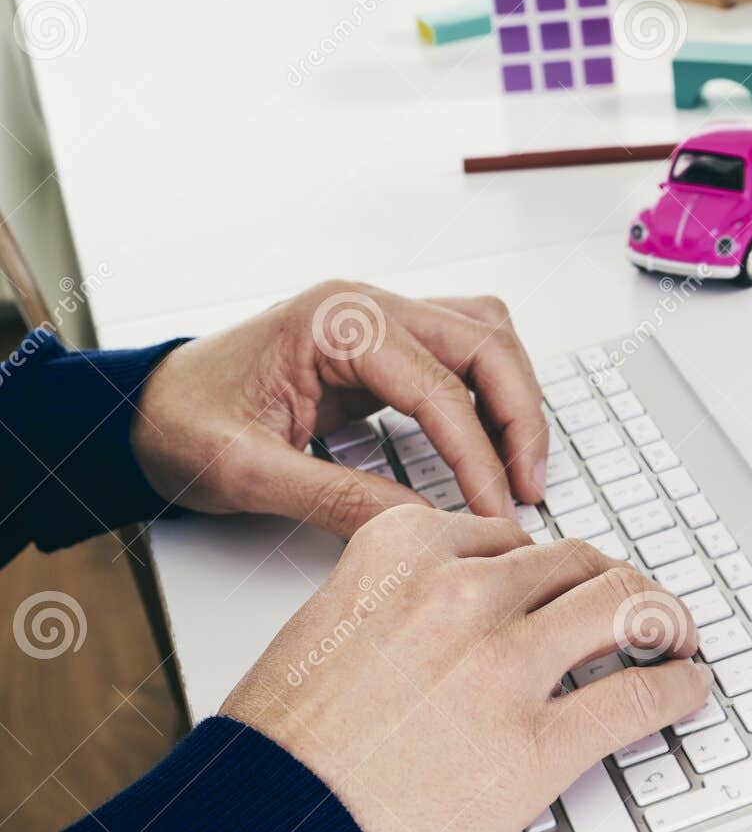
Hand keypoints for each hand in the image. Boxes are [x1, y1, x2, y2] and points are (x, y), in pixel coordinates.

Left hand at [131, 280, 549, 537]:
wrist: (142, 410)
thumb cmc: (180, 424)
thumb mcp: (248, 474)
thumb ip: (339, 499)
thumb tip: (426, 525)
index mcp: (334, 322)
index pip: (439, 385)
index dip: (478, 454)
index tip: (496, 510)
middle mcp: (366, 307)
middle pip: (485, 341)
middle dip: (520, 416)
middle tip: (529, 486)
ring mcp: (379, 321)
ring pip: (486, 337)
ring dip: (516, 398)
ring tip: (522, 468)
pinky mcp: (385, 348)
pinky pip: (465, 357)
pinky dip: (492, 397)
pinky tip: (493, 447)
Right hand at [219, 506, 711, 831]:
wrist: (263, 828)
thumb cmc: (284, 743)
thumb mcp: (331, 622)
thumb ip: (404, 596)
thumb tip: (466, 604)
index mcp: (405, 552)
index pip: (514, 537)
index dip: (553, 566)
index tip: (569, 583)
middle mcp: (463, 594)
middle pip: (581, 565)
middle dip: (618, 584)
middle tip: (637, 608)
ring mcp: (506, 666)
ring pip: (627, 609)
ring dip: (667, 619)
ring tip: (679, 637)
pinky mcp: (539, 744)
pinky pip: (639, 696)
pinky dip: (679, 689)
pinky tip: (687, 690)